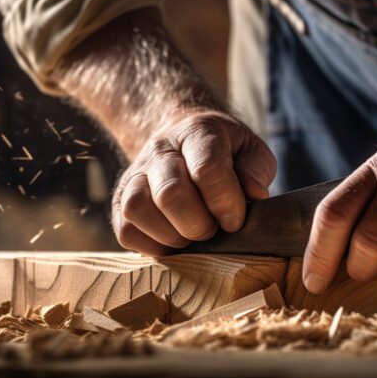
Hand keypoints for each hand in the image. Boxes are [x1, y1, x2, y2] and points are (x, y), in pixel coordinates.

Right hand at [112, 112, 276, 255]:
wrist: (182, 140)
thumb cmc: (223, 154)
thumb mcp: (250, 151)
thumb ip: (256, 171)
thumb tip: (254, 196)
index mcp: (197, 132)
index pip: (208, 169)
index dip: (225, 203)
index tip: (235, 221)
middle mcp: (159, 149)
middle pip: (170, 193)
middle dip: (198, 225)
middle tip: (213, 231)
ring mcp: (134, 175)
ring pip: (137, 209)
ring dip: (171, 236)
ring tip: (191, 238)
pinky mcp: (120, 202)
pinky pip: (126, 231)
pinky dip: (152, 245)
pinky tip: (173, 241)